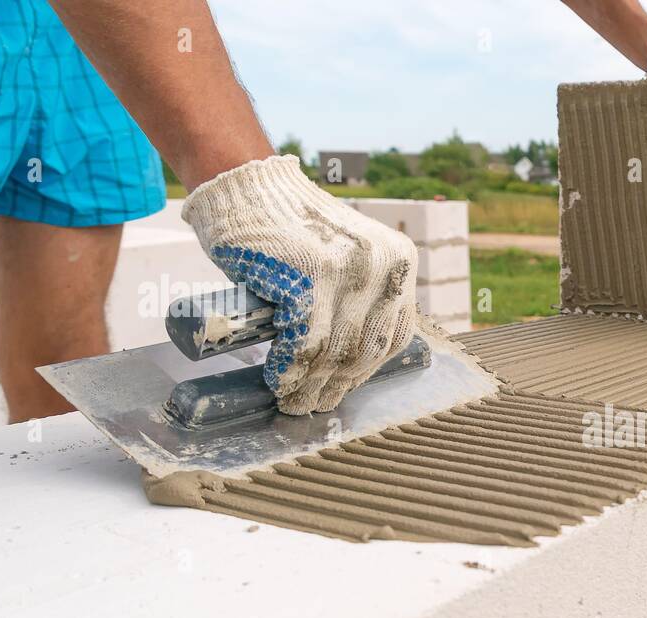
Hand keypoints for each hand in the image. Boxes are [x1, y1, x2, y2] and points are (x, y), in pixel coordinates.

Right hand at [181, 155, 419, 414]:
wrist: (247, 185)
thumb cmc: (290, 229)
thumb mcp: (347, 260)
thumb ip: (359, 299)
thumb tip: (350, 364)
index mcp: (400, 263)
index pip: (392, 334)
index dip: (365, 370)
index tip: (344, 387)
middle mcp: (382, 267)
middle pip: (364, 348)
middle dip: (337, 385)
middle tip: (314, 404)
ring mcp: (347, 271)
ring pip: (334, 351)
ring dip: (311, 386)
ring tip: (293, 402)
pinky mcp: (308, 277)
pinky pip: (303, 342)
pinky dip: (289, 369)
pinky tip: (278, 381)